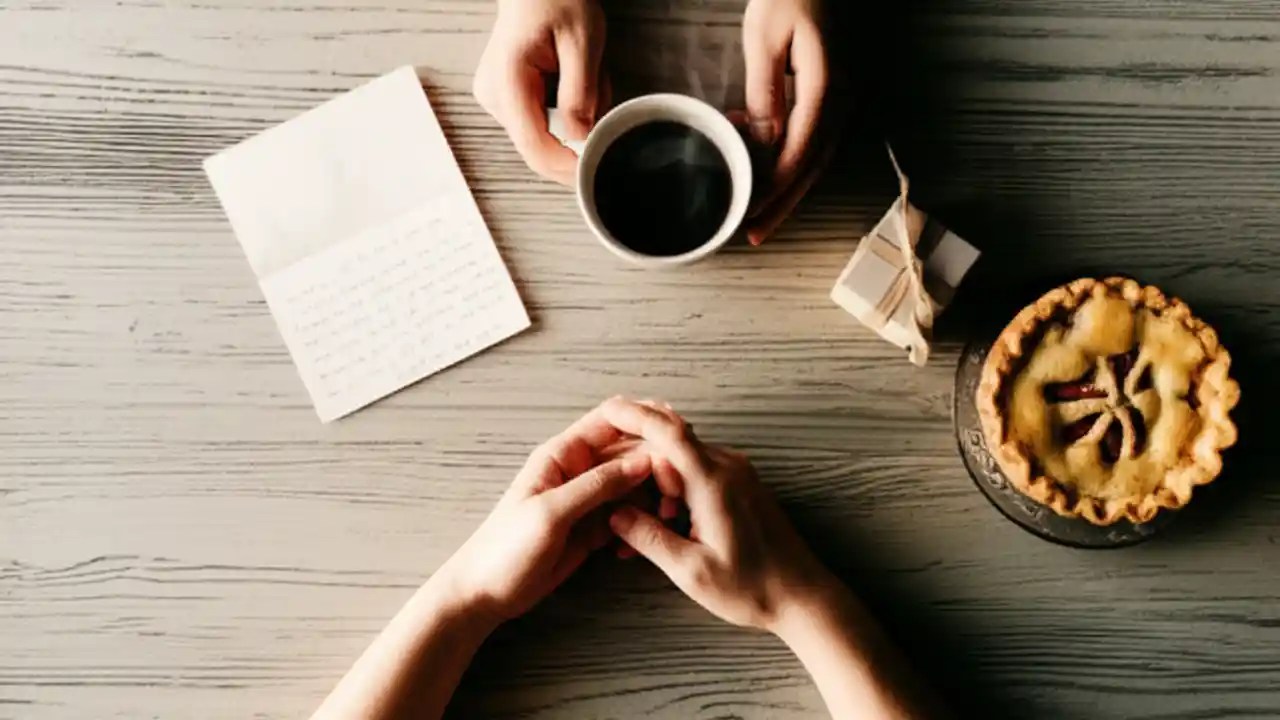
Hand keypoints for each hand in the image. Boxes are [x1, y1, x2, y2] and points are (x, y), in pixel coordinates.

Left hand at [436, 400, 652, 621]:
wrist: (484, 593)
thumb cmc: (505, 549)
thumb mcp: (551, 513)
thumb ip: (597, 485)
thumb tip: (643, 460)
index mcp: (563, 454)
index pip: (612, 419)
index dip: (646, 422)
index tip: (676, 438)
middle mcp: (579, 470)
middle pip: (632, 452)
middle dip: (658, 467)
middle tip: (674, 494)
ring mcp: (588, 499)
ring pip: (635, 485)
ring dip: (653, 499)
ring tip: (663, 520)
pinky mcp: (593, 527)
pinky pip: (628, 515)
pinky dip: (639, 526)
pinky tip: (635, 547)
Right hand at [472, 0, 606, 184]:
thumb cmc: (557, 1)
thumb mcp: (581, 41)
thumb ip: (580, 92)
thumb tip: (579, 138)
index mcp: (507, 81)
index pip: (534, 146)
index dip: (567, 166)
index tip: (595, 169)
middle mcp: (495, 98)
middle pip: (540, 149)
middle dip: (578, 137)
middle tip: (599, 95)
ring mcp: (499, 103)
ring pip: (547, 139)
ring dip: (577, 120)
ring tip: (588, 77)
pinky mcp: (508, 104)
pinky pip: (545, 126)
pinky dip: (569, 113)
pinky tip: (575, 82)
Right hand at [602, 401, 836, 631]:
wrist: (802, 596)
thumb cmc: (753, 588)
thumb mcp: (691, 571)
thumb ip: (650, 538)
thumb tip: (616, 515)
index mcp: (714, 482)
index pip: (668, 431)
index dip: (634, 415)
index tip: (607, 410)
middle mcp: (728, 468)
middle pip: (669, 445)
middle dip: (635, 465)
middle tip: (612, 496)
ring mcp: (738, 474)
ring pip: (682, 460)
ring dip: (655, 483)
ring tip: (638, 526)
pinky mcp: (742, 485)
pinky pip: (699, 472)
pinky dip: (675, 489)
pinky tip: (667, 522)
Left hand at [739, 0, 838, 244]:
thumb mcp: (765, 37)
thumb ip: (765, 92)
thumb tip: (763, 142)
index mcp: (826, 87)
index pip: (801, 152)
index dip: (777, 188)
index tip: (754, 214)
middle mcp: (843, 97)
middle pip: (814, 164)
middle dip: (784, 203)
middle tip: (756, 233)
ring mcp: (845, 94)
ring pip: (817, 154)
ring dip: (788, 185)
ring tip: (758, 211)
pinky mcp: (837, 90)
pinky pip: (816, 134)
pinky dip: (791, 156)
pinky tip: (762, 160)